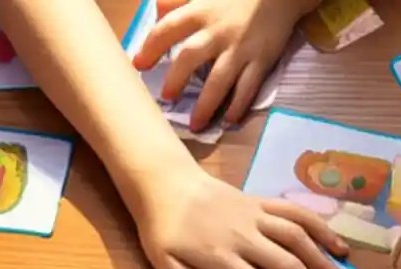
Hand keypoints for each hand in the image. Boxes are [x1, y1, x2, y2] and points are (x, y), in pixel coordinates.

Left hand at [132, 0, 314, 130]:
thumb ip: (179, 0)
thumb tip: (155, 9)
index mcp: (200, 11)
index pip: (167, 29)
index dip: (150, 48)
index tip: (139, 65)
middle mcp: (217, 31)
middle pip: (190, 57)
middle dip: (176, 80)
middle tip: (167, 99)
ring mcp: (240, 47)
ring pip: (219, 80)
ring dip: (206, 104)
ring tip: (196, 124)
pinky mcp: (262, 59)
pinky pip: (248, 86)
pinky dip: (238, 104)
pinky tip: (229, 119)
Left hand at [138, 170, 350, 268]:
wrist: (165, 183)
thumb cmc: (164, 231)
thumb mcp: (166, 268)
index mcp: (220, 257)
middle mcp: (245, 236)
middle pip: (288, 266)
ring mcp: (257, 216)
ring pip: (299, 238)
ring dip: (324, 262)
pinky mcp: (263, 202)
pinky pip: (297, 213)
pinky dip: (321, 228)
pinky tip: (339, 246)